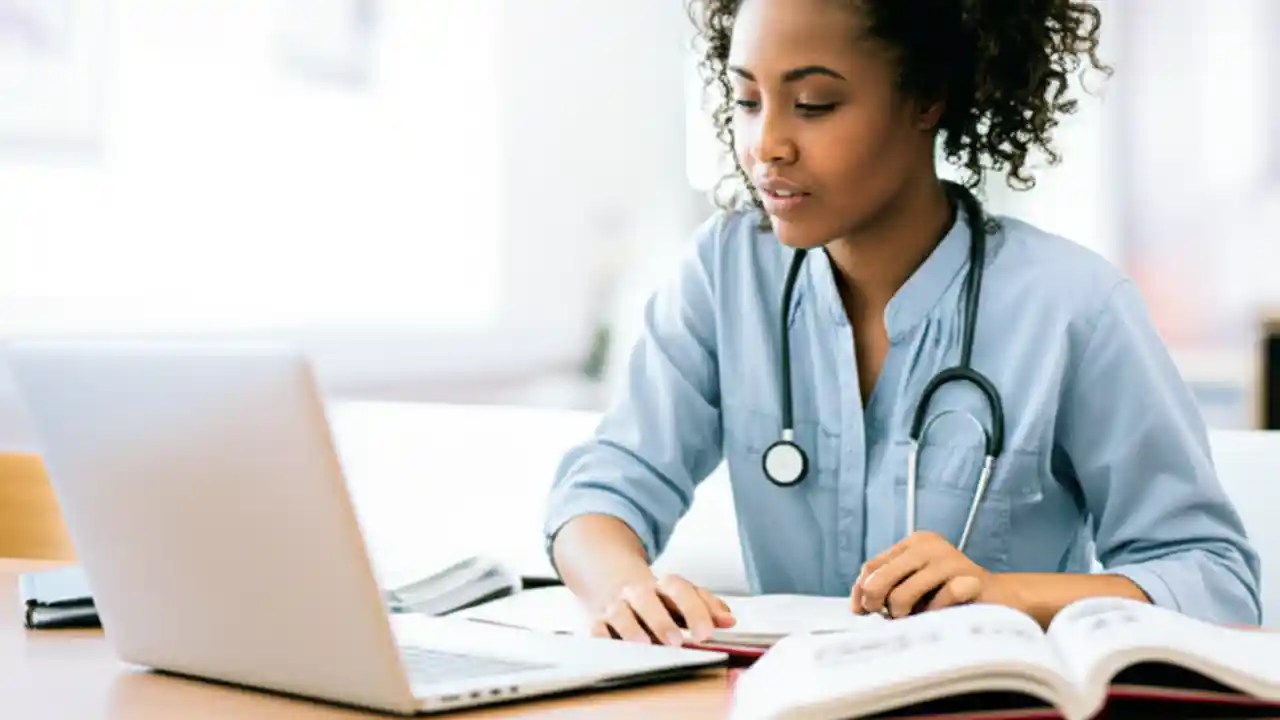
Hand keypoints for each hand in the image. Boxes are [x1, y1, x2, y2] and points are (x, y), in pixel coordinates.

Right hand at [588, 574, 735, 646]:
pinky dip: (602, 637)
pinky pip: (596, 627)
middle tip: (677, 642)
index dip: (695, 610)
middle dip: (661, 621)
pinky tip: (614, 649)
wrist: (609, 575)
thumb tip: (729, 620)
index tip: (706, 633)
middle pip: (647, 599)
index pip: (680, 590)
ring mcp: (615, 604)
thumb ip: (706, 605)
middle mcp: (638, 591)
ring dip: (632, 629)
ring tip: (645, 645)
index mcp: (662, 585)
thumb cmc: (654, 595)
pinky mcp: (597, 619)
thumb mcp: (681, 595)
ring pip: (621, 613)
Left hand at [851, 531, 1016, 618]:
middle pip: (880, 578)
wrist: (1002, 600)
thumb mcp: (914, 586)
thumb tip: (857, 604)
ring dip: (904, 615)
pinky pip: (934, 605)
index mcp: (914, 542)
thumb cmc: (950, 596)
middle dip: (876, 604)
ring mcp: (950, 560)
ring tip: (916, 617)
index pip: (871, 566)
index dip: (861, 591)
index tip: (862, 611)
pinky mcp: (969, 580)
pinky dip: (933, 616)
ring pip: (901, 595)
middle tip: (887, 617)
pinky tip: (942, 614)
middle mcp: (929, 546)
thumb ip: (887, 587)